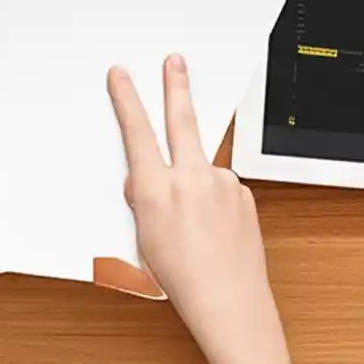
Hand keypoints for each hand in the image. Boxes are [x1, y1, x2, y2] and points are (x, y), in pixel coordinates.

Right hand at [107, 55, 292, 363]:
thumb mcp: (142, 237)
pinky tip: (212, 227)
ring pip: (199, 167)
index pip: (136, 132)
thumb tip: (144, 178)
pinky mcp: (242, 193)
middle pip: (180, 120)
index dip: (126, 99)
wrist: (229, 302)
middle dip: (175, 86)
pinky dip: (213, 201)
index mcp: (154, 190)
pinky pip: (220, 187)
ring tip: (195, 223)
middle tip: (174, 61)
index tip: (121, 75)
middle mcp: (189, 179)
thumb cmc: (182, 279)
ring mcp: (220, 183)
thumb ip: (143, 198)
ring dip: (194, 182)